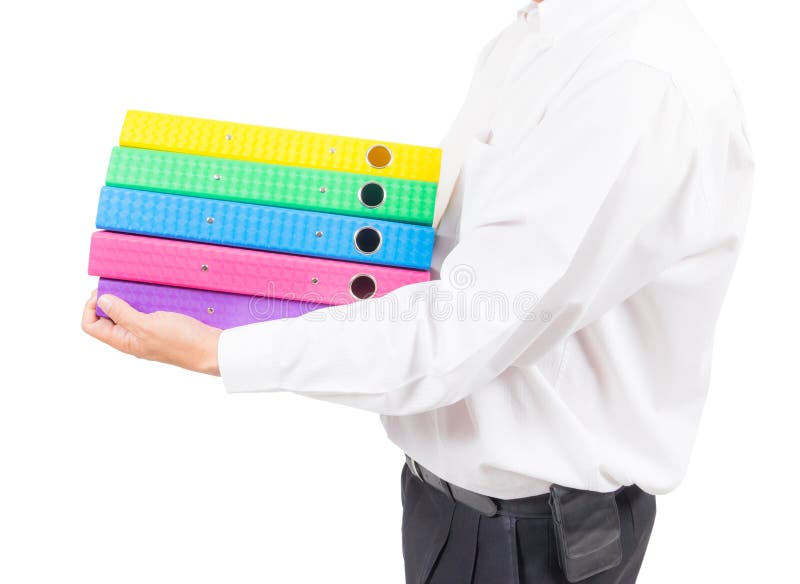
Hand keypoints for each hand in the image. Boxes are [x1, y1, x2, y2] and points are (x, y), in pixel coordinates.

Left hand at [81, 289, 221, 375]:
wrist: (211, 348)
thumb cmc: (182, 342)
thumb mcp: (147, 326)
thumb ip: (122, 314)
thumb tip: (102, 301)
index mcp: (123, 341)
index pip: (91, 325)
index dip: (90, 307)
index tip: (102, 291)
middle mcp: (132, 338)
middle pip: (107, 318)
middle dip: (109, 299)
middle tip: (118, 285)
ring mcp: (147, 332)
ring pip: (127, 312)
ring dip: (128, 298)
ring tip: (136, 287)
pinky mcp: (161, 326)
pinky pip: (145, 311)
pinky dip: (145, 300)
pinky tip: (153, 292)